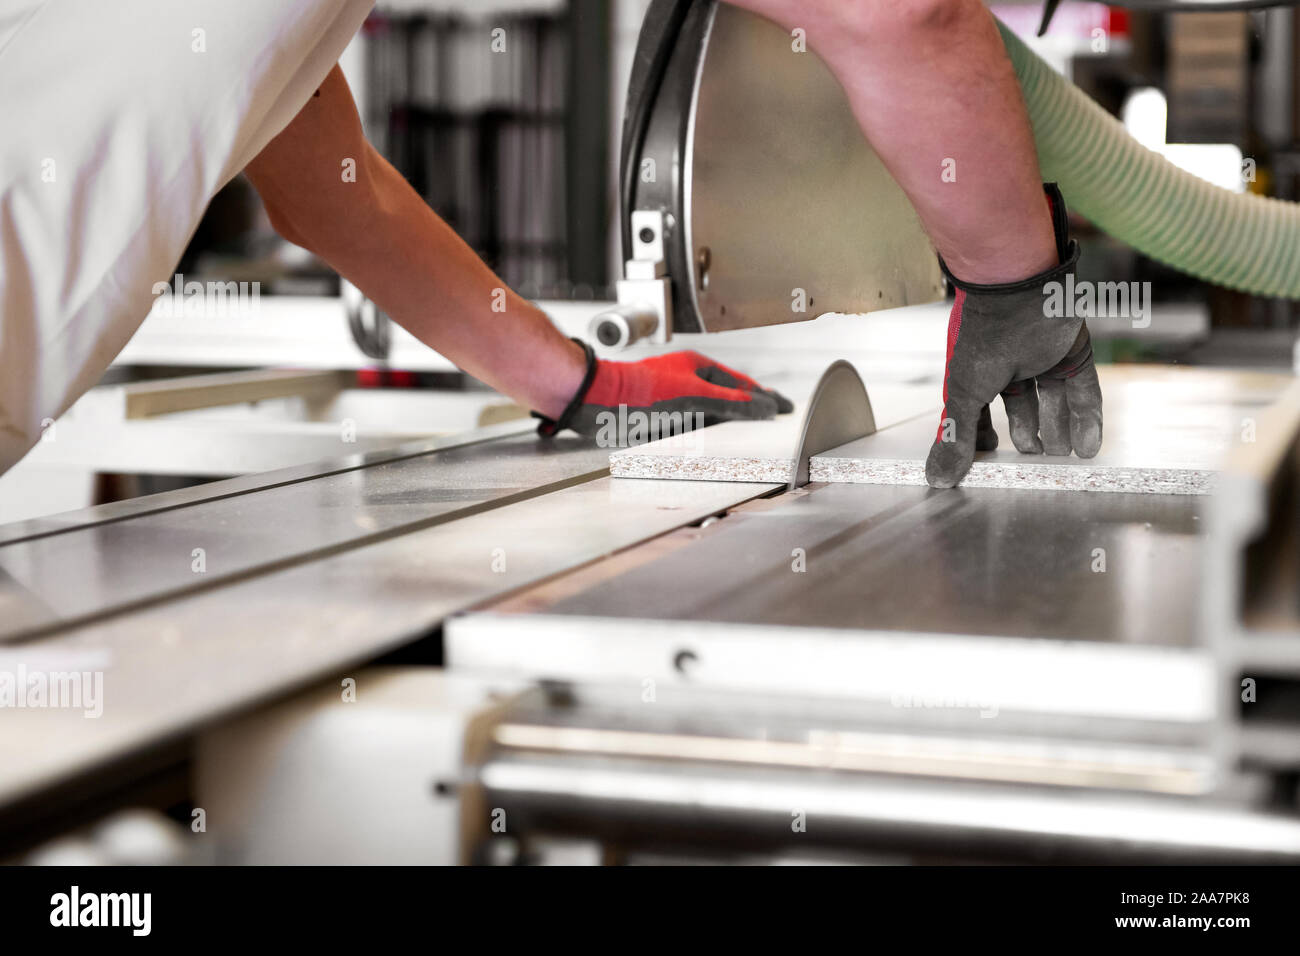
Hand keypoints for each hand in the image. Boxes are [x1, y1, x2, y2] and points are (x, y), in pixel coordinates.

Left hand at [540, 347, 792, 441]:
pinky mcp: (661, 422)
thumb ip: (732, 401)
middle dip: (751, 411)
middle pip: (728, 399)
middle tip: (775, 421)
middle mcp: (687, 383)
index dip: (765, 396)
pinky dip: (709, 439)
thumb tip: (765, 406)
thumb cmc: (639, 390)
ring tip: (753, 438)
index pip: (741, 383)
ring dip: (730, 426)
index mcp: (698, 367)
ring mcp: (674, 403)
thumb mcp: (694, 394)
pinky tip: (715, 448)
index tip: (785, 406)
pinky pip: (693, 431)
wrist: (597, 402)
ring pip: (712, 416)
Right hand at [925, 184, 1102, 488]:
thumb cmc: (983, 340)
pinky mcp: (1074, 354)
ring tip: (1063, 459)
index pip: (982, 412)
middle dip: (1031, 437)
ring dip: (1060, 432)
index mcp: (980, 374)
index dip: (985, 436)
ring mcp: (1045, 360)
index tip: (991, 458)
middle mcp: (1012, 367)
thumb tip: (937, 480)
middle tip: (1037, 463)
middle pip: (1023, 409)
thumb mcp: (964, 396)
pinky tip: (1088, 449)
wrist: (1016, 292)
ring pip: (1056, 403)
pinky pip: (1084, 392)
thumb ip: (956, 437)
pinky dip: (1087, 420)